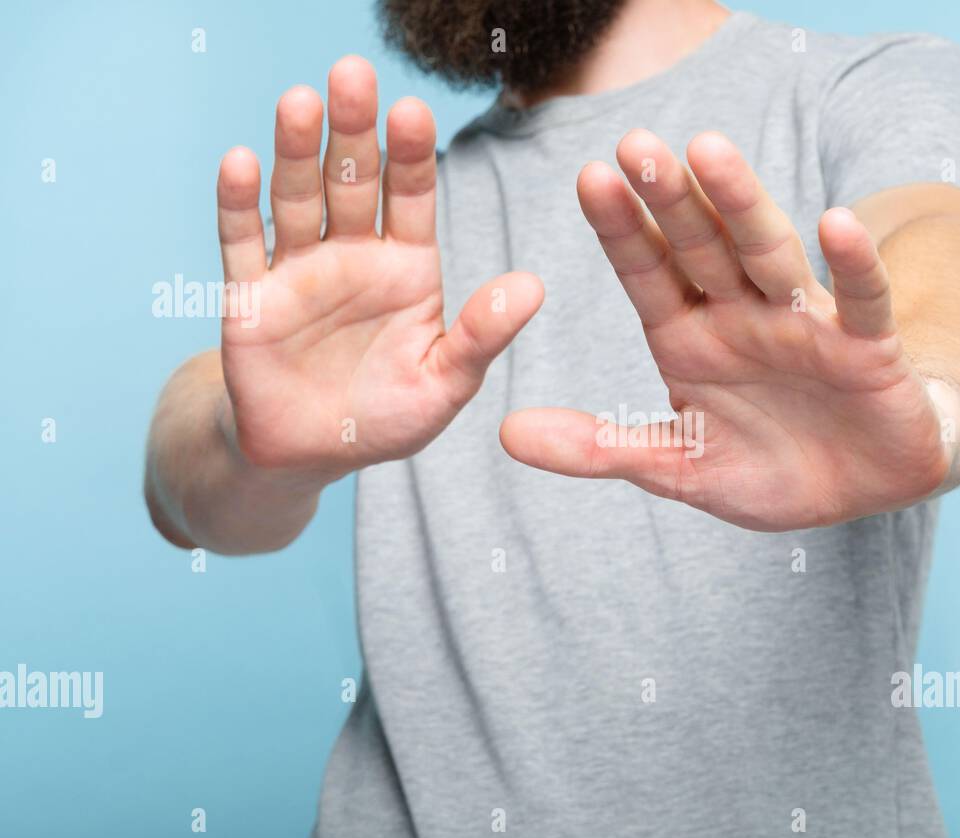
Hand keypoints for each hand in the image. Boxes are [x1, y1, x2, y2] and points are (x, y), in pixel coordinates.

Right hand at [216, 56, 541, 482]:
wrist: (312, 454)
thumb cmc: (387, 416)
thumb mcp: (446, 383)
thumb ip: (482, 335)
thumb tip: (533, 286)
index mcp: (407, 267)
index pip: (410, 198)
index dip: (410, 156)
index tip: (413, 110)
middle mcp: (353, 256)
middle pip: (352, 182)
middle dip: (353, 131)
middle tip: (353, 74)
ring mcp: (299, 271)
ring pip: (297, 199)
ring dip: (296, 151)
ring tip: (299, 101)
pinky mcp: (251, 297)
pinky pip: (241, 245)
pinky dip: (239, 205)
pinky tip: (241, 161)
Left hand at [499, 129, 958, 530]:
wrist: (860, 492)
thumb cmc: (769, 470)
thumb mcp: (678, 466)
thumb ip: (601, 447)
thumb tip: (505, 435)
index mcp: (690, 338)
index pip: (647, 273)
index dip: (620, 228)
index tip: (588, 176)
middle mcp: (742, 316)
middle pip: (701, 247)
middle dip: (669, 199)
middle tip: (635, 144)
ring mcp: (804, 324)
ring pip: (768, 254)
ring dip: (741, 204)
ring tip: (709, 151)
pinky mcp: (866, 347)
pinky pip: (860, 300)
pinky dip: (851, 266)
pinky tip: (836, 223)